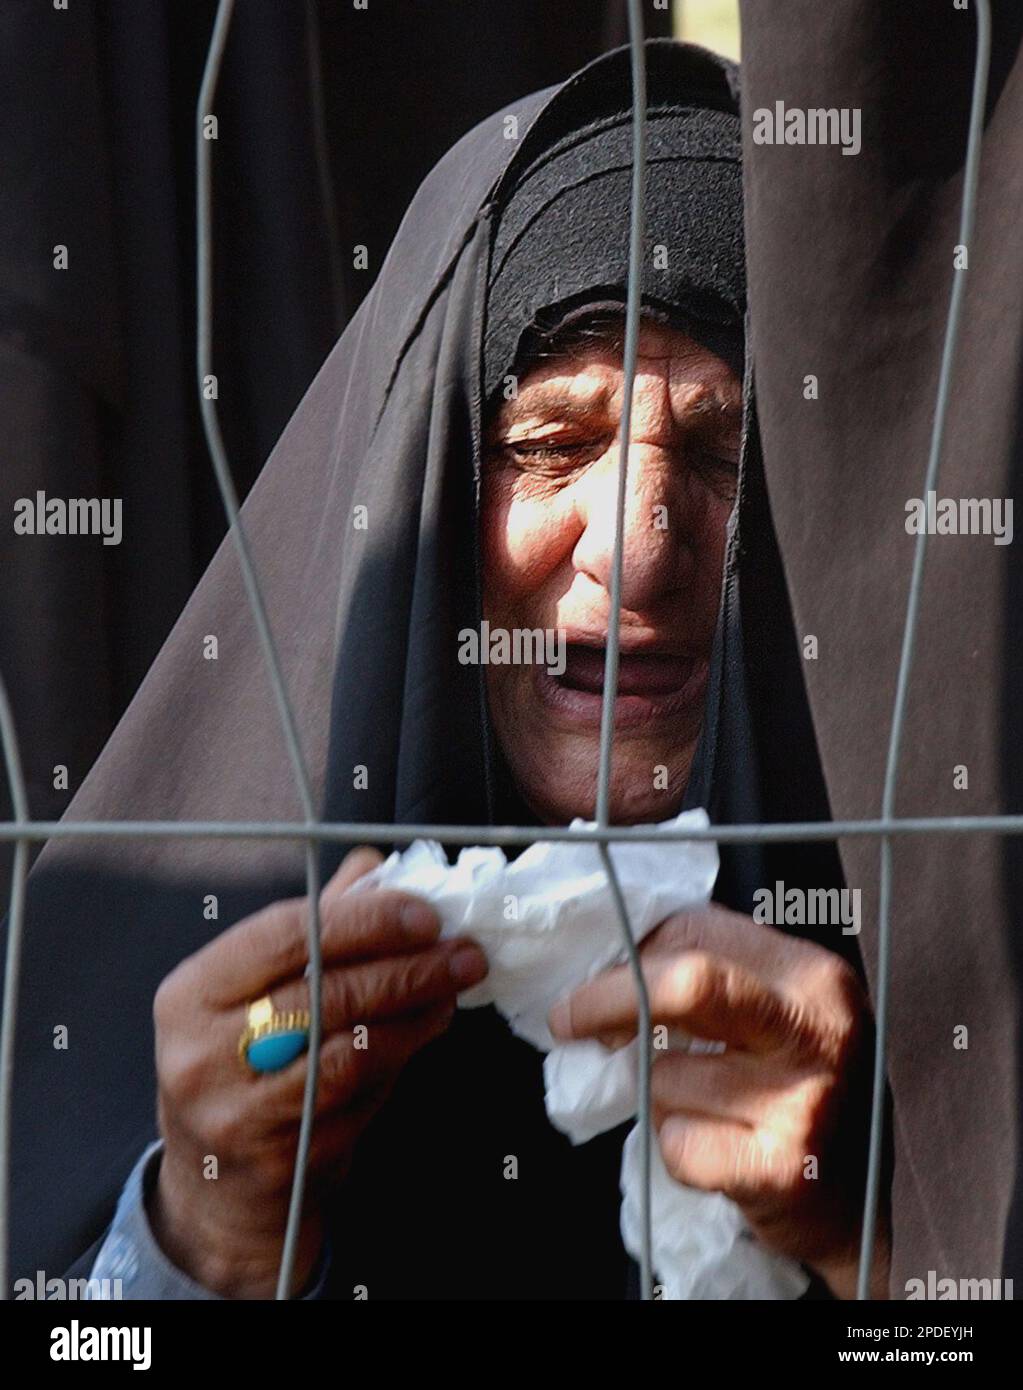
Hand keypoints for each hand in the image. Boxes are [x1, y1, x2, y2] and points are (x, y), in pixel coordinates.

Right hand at [150, 846, 486, 1297]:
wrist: (214, 1189)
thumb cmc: (242, 1062)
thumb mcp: (254, 991)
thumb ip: (314, 926)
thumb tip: (374, 864)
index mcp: (191, 993)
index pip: (286, 935)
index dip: (364, 919)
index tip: (426, 913)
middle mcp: (200, 1052)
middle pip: (324, 993)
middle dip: (407, 967)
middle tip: (464, 953)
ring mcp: (236, 1114)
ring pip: (349, 1050)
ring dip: (415, 1015)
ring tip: (452, 990)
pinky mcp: (278, 1160)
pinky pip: (357, 1101)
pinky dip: (401, 1060)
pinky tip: (426, 1033)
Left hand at [548, 904, 888, 1297]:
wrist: (853, 1201)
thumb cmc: (793, 1090)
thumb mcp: (769, 1014)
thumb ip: (707, 977)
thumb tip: (610, 968)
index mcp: (811, 976)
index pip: (697, 932)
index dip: (630, 956)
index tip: (592, 983)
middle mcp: (816, 1029)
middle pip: (690, 984)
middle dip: (610, 998)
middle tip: (566, 1019)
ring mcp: (804, 1100)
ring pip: (668, 1075)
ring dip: (655, 1093)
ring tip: (695, 1106)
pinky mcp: (781, 1167)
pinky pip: (678, 1143)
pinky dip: (674, 1147)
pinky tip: (713, 1149)